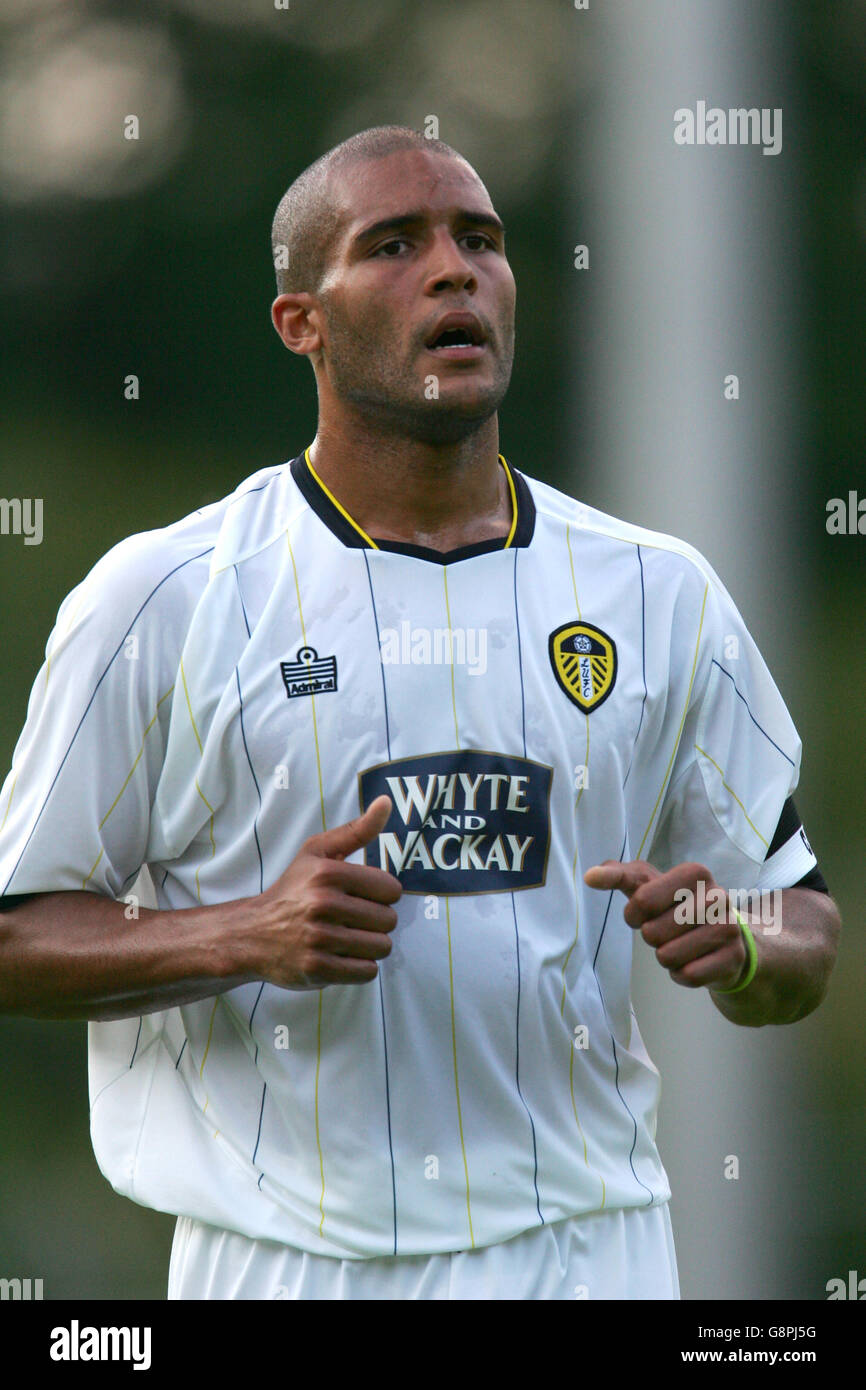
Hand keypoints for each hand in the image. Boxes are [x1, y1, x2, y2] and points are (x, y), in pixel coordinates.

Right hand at [247, 795, 401, 989]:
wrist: (252, 933)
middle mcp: (323, 904)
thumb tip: (386, 803)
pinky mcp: (316, 968)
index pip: (391, 889)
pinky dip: (359, 967)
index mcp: (328, 874)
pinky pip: (367, 972)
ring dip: (370, 945)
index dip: (381, 895)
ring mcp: (319, 939)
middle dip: (375, 922)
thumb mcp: (318, 852)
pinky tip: (342, 956)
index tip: (362, 897)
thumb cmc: (292, 889)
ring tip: (348, 938)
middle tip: (352, 920)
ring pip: (381, 947)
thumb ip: (356, 830)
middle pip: (388, 920)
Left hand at [583, 859, 747, 991]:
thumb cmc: (677, 907)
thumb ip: (618, 876)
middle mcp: (717, 897)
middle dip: (652, 937)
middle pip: (652, 933)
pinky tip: (693, 961)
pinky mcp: (734, 958)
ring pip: (668, 957)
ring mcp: (729, 928)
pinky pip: (688, 976)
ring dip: (666, 956)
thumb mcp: (648, 885)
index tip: (642, 914)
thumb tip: (589, 875)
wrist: (724, 937)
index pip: (641, 900)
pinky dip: (681, 974)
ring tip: (681, 944)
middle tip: (668, 931)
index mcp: (695, 873)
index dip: (633, 914)